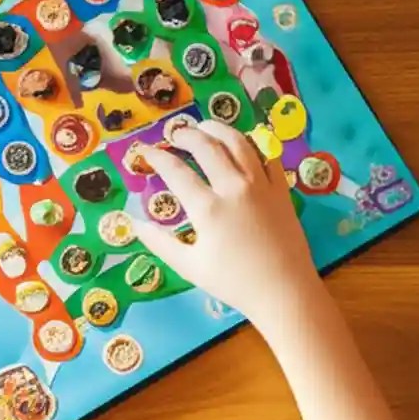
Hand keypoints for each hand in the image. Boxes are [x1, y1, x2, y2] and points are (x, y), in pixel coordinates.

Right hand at [132, 121, 318, 324]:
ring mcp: (261, 186)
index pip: (175, 171)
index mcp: (208, 208)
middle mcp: (234, 188)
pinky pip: (266, 157)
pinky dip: (251, 146)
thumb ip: (159, 242)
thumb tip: (133, 223)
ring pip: (238, 143)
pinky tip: (241, 146)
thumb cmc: (234, 283)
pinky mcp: (281, 190)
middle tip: (175, 134)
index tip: (145, 151)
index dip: (156, 157)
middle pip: (207, 146)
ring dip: (218, 129)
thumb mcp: (189, 266)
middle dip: (186, 134)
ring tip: (205, 126)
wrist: (285, 292)